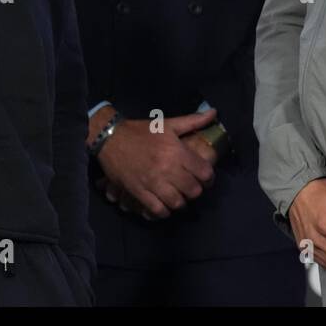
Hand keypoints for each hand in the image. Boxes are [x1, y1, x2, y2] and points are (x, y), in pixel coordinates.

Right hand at [95, 108, 218, 219]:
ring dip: (180, 201)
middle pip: (193, 190)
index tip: (205, 177)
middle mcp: (167, 168)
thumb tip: (214, 113)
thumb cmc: (141, 131)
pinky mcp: (139, 192)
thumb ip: (192, 120)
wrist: (110, 138)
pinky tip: (164, 205)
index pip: (204, 173)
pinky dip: (164, 211)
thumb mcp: (167, 124)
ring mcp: (153, 183)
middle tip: (190, 186)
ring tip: (178, 195)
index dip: (209, 177)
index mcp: (176, 151)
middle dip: (195, 190)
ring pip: (177, 203)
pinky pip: (158, 210)